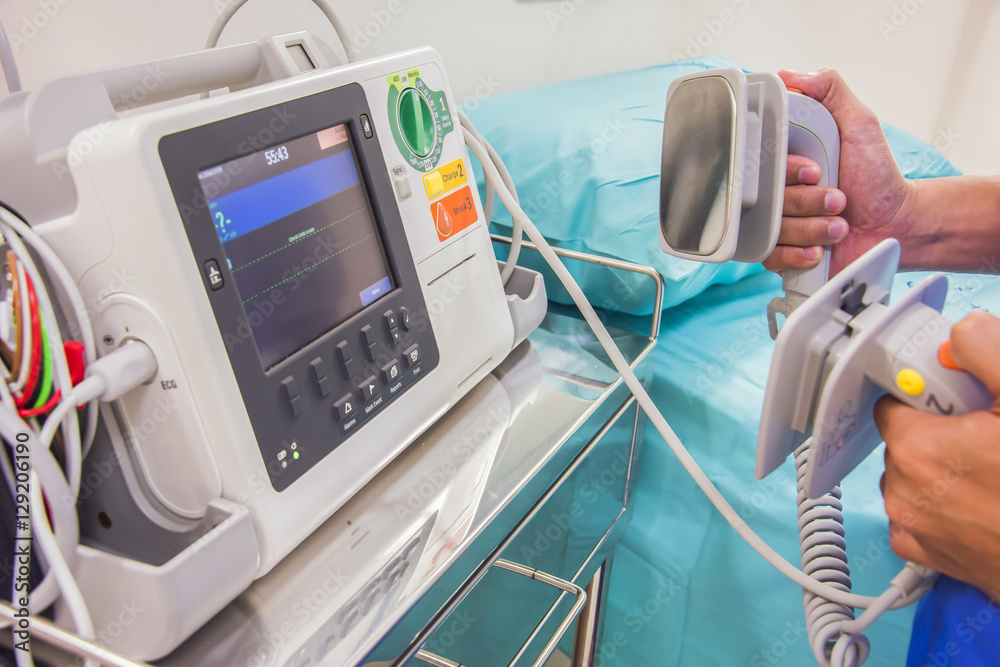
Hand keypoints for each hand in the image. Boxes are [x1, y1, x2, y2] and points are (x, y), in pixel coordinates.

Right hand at [764, 68, 917, 276]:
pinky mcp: (780, 254)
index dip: (787, 170)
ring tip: (839, 223)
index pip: (759, 163)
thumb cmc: (877, 177)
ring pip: (772, 229)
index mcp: (784, 161)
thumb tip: (790, 74)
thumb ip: (830, 90)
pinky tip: (820, 248)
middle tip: (839, 198)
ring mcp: (776, 224)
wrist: (895, 224)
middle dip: (808, 200)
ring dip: (812, 227)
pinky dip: (799, 253)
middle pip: (765, 199)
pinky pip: (771, 256)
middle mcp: (775, 192)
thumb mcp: (859, 123)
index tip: (816, 170)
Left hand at [877, 310, 999, 597]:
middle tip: (987, 438)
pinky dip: (942, 509)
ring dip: (941, 472)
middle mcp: (905, 490)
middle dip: (938, 434)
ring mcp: (916, 527)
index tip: (958, 401)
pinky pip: (920, 520)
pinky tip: (982, 505)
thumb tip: (963, 333)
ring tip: (992, 474)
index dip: (927, 396)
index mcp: (917, 447)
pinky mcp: (931, 558)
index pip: (894, 402)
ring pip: (913, 479)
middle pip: (905, 440)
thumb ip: (988, 354)